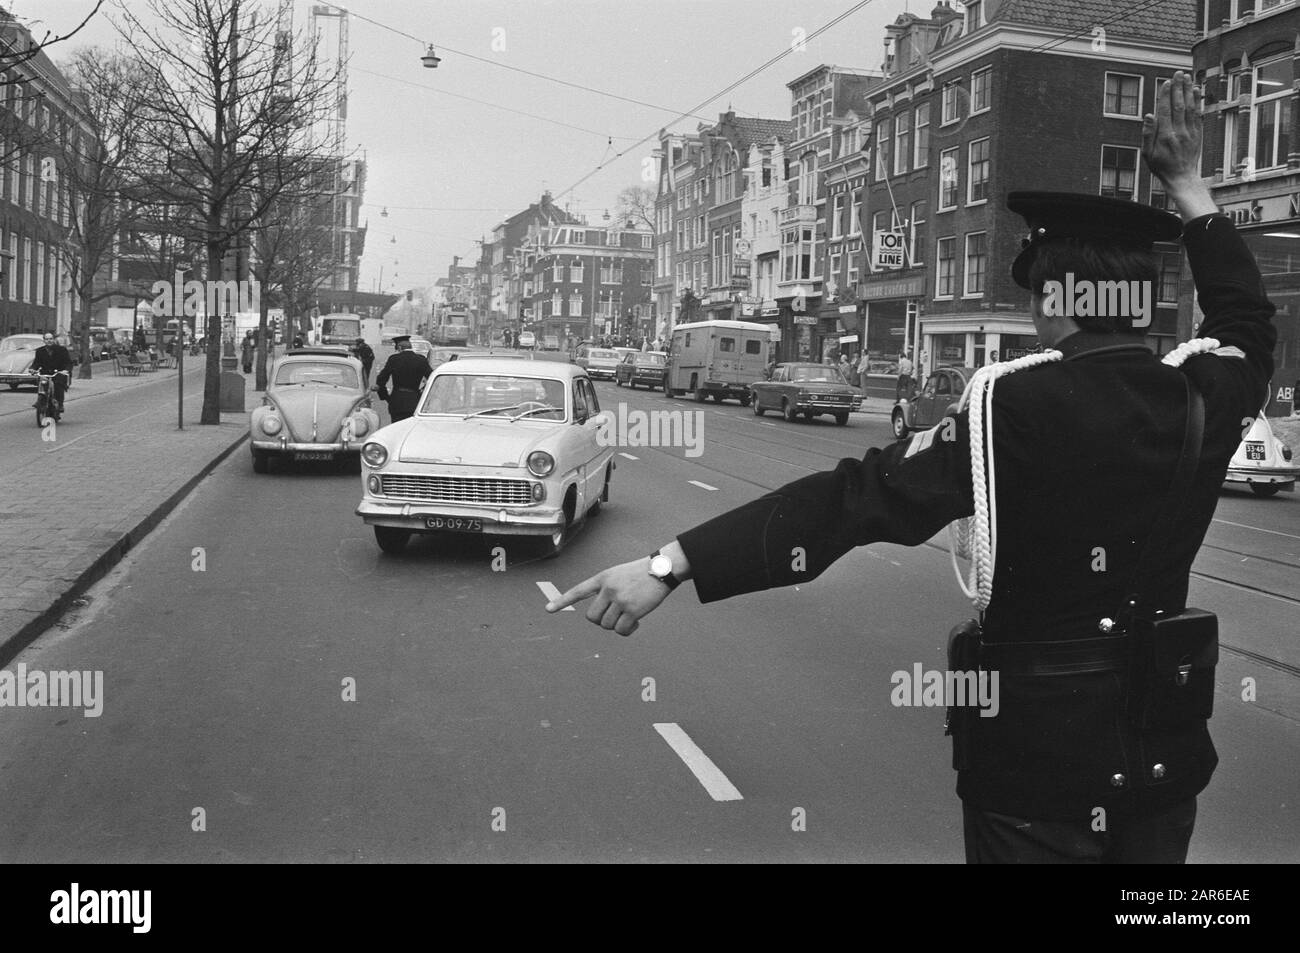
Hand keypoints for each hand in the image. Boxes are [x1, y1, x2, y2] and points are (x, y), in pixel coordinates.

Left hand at [546, 557, 674, 635]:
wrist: (662, 569)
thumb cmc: (642, 573)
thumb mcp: (618, 574)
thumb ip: (607, 590)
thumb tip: (603, 616)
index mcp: (602, 578)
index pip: (578, 590)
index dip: (562, 601)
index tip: (548, 609)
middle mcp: (608, 589)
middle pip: (592, 617)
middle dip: (601, 620)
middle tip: (614, 616)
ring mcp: (620, 600)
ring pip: (606, 625)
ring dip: (616, 625)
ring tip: (629, 616)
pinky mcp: (632, 610)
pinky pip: (621, 630)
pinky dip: (627, 631)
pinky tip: (636, 623)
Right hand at [1142, 71, 1203, 184]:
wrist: (1181, 177)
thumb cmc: (1161, 166)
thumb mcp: (1147, 154)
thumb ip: (1148, 134)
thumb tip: (1149, 115)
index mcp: (1165, 137)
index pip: (1165, 111)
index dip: (1165, 95)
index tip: (1166, 82)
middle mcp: (1179, 132)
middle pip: (1179, 105)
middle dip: (1178, 88)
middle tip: (1178, 73)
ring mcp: (1190, 132)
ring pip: (1189, 107)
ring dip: (1188, 90)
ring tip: (1186, 77)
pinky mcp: (1198, 133)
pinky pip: (1198, 114)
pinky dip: (1197, 101)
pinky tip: (1196, 90)